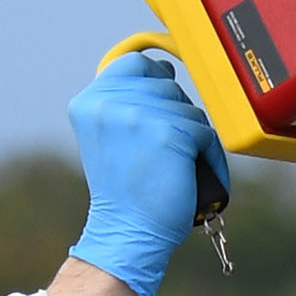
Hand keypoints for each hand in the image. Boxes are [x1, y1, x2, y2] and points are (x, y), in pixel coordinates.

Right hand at [67, 40, 227, 295]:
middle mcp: (108, 103)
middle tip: (161, 152)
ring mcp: (139, 116)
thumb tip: (165, 70)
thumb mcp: (112, 134)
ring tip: (174, 166)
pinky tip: (189, 174)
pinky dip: (206, 156)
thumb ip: (128, 101)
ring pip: (189, 109)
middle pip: (166, 85)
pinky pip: (205, 132)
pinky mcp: (169, 133)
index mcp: (89, 102)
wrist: (126, 233)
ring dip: (191, 137)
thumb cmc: (125, 190)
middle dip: (174, 116)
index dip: (153, 81)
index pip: (132, 63)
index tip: (156, 111)